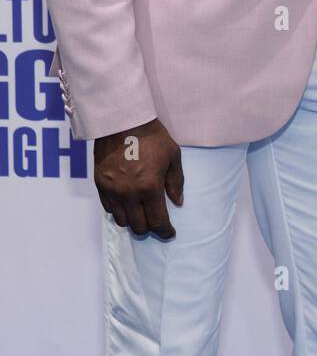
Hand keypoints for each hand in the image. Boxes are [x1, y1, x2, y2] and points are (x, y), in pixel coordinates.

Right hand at [93, 117, 182, 238]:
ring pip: (122, 221)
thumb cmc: (152, 137)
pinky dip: (119, 211)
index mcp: (150, 187)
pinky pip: (109, 208)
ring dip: (133, 221)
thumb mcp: (172, 156)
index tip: (170, 233)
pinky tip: (127, 203)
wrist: (122, 121)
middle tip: (156, 222)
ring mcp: (112, 190)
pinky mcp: (100, 184)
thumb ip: (175, 182)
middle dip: (150, 228)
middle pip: (139, 227)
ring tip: (141, 213)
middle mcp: (129, 194)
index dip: (165, 232)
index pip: (158, 221)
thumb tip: (177, 202)